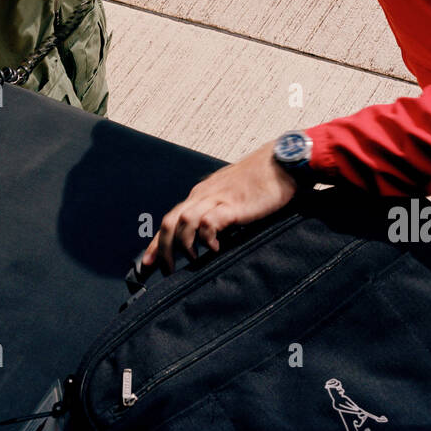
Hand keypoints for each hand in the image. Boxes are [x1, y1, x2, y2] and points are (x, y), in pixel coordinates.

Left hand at [141, 141, 297, 274]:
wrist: (282, 161)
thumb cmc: (261, 180)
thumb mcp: (232, 196)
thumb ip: (219, 212)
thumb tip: (212, 236)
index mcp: (201, 194)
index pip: (171, 219)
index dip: (157, 243)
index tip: (148, 263)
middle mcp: (203, 195)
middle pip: (170, 221)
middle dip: (163, 248)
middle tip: (166, 270)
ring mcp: (217, 198)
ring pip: (184, 220)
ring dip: (183, 244)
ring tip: (192, 260)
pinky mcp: (233, 205)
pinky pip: (209, 221)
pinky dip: (206, 237)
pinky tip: (213, 248)